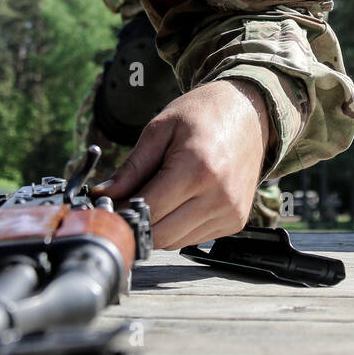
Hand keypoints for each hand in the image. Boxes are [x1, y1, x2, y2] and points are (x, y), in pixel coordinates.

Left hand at [92, 79, 270, 248]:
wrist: (251, 112)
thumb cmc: (204, 114)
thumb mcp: (160, 130)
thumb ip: (131, 168)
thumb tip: (103, 196)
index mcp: (197, 169)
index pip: (147, 211)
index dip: (121, 211)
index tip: (107, 204)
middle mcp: (218, 196)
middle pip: (159, 234)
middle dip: (135, 223)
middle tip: (124, 203)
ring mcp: (230, 212)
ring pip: (174, 242)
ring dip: (156, 227)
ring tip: (155, 197)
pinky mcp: (236, 221)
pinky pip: (193, 239)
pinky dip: (177, 227)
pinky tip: (179, 201)